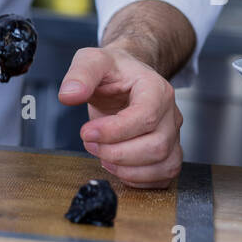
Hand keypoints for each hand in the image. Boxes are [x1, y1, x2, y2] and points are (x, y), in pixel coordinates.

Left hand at [58, 44, 183, 187]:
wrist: (126, 76)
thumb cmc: (113, 70)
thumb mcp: (92, 61)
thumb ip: (80, 75)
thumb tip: (68, 95)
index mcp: (156, 88)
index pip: (145, 116)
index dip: (115, 131)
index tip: (87, 133)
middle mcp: (170, 112)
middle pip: (156, 145)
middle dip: (117, 153)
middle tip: (90, 143)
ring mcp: (173, 134)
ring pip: (163, 164)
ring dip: (128, 169)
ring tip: (101, 155)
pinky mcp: (169, 151)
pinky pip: (165, 175)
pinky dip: (140, 179)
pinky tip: (118, 167)